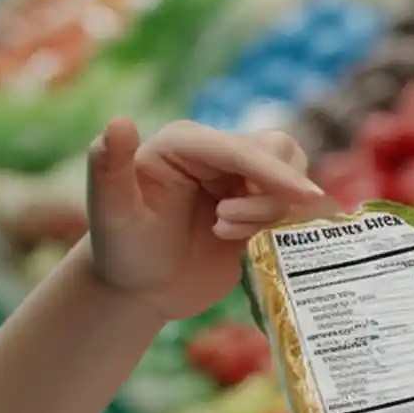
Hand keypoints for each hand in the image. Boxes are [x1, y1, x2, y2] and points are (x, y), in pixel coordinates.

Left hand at [82, 118, 327, 320]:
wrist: (140, 291)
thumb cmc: (120, 252)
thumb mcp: (110, 214)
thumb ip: (108, 168)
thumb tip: (119, 121)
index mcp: (184, 143)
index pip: (240, 149)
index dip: (274, 171)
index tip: (305, 197)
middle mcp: (215, 154)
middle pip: (276, 150)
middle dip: (269, 193)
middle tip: (226, 226)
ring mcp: (239, 180)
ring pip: (289, 176)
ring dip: (270, 210)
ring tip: (226, 233)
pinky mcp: (256, 206)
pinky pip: (290, 205)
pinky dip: (278, 224)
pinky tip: (242, 242)